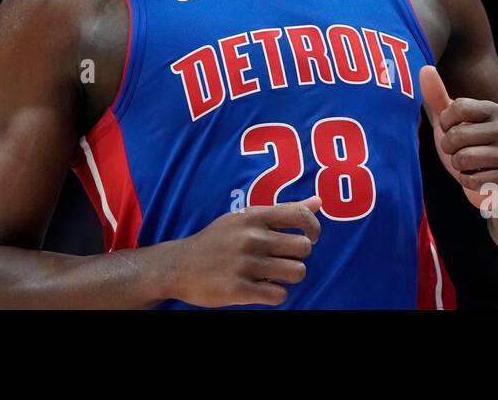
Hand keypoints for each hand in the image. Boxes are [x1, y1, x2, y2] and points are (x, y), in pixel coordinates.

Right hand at [167, 195, 321, 306]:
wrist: (178, 266)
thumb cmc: (218, 241)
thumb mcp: (246, 219)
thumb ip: (283, 211)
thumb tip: (319, 202)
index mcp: (253, 217)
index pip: (300, 216)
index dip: (314, 228)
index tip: (310, 237)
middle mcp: (251, 238)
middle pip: (304, 248)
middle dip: (298, 256)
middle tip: (282, 259)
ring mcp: (245, 264)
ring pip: (297, 272)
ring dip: (289, 276)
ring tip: (273, 275)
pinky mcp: (239, 290)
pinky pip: (280, 295)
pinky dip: (276, 294)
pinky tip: (262, 289)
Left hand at [419, 65, 497, 210]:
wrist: (493, 178)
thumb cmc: (468, 144)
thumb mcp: (451, 120)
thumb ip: (437, 95)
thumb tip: (424, 68)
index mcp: (494, 110)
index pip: (456, 107)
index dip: (445, 122)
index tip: (451, 128)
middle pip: (457, 135)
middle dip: (449, 147)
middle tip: (457, 150)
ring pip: (464, 159)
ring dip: (457, 165)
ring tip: (468, 164)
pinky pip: (472, 181)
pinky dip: (466, 182)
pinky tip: (476, 177)